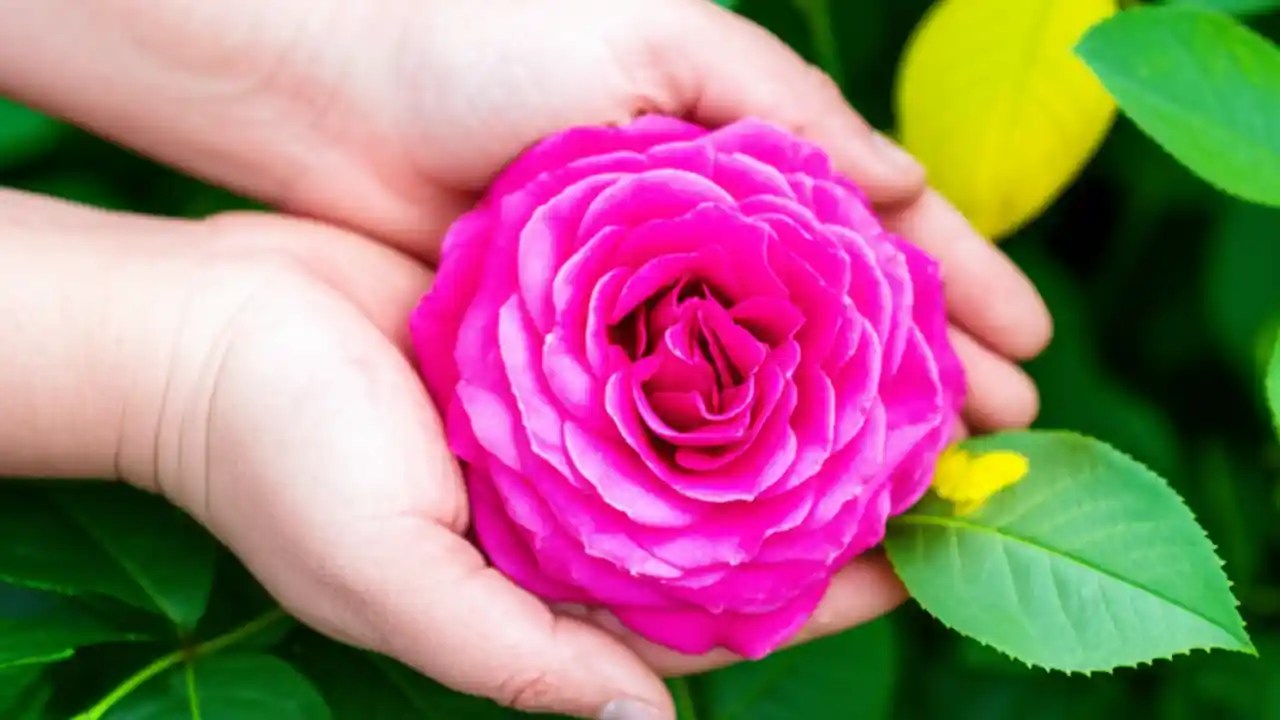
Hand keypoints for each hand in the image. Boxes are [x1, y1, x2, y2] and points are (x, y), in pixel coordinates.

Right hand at [0, 194, 902, 718]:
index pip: (705, 604)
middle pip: (720, 512)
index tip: (913, 553)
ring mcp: (558, 416)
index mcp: (541, 578)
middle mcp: (564, 503)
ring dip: (781, 407)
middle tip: (930, 459)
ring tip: (881, 380)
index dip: (812, 588)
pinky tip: (778, 311)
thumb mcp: (389, 577)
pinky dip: (709, 336)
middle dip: (822, 494)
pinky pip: (645, 342)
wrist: (204, 327)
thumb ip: (515, 653)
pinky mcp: (541, 334)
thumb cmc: (278, 461)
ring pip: (694, 423)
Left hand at [2, 0, 1048, 433]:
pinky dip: (745, 450)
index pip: (886, 231)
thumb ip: (785, 111)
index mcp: (745, 159)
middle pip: (849, 324)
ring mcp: (648, 307)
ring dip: (853, 430)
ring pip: (778, 382)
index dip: (966, 287)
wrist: (334, 94)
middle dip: (932, 376)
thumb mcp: (660, 41)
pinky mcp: (580, 355)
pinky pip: (685, 414)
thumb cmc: (491, 42)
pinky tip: (795, 491)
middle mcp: (709, 241)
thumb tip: (909, 181)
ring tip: (927, 486)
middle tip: (1008, 446)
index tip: (1035, 353)